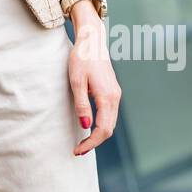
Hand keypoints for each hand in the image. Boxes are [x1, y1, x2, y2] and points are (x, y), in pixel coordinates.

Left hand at [67, 3, 120, 156]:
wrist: (92, 41)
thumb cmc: (81, 58)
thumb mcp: (76, 81)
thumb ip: (82, 104)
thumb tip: (86, 126)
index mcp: (107, 97)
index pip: (102, 129)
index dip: (90, 143)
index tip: (77, 150)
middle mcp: (115, 98)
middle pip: (109, 129)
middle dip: (94, 142)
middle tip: (78, 150)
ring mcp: (115, 94)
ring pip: (110, 122)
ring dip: (98, 135)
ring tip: (82, 142)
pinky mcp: (112, 91)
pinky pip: (110, 114)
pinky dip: (101, 125)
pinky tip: (90, 126)